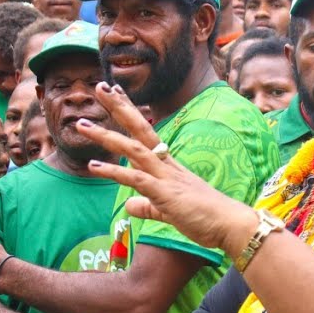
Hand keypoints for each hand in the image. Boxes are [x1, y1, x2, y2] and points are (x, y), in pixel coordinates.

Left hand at [78, 82, 255, 253]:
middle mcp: (167, 165)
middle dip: (119, 108)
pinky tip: (92, 165)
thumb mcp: (170, 212)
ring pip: (133, 150)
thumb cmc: (207, 217)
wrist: (231, 225)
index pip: (146, 133)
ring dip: (106, 136)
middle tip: (100, 88)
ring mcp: (166, 177)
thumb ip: (148, 207)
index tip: (117, 94)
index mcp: (169, 166)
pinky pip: (136, 179)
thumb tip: (129, 205)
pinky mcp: (165, 194)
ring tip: (82, 123)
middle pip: (140, 130)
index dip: (131, 112)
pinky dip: (113, 172)